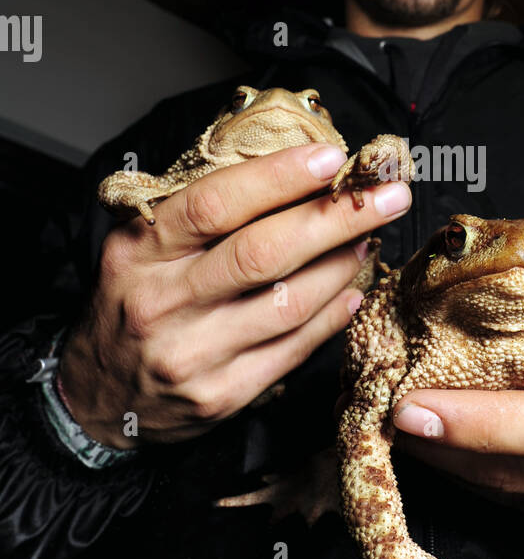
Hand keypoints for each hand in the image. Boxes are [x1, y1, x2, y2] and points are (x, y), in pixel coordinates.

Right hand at [59, 145, 411, 448]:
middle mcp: (162, 302)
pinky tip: (353, 290)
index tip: (331, 159)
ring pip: (288, 302)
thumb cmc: (134, 305)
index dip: (278, 177)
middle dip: (336, 219)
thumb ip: (198, 213)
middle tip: (388, 196)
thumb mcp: (141, 249)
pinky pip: (294, 348)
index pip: (215, 203)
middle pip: (263, 252)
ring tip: (370, 239)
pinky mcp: (221, 395)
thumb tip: (287, 169)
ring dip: (343, 266)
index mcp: (140, 251)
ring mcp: (192, 354)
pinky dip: (332, 315)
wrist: (99, 399)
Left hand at [391, 239, 523, 552]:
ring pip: (511, 489)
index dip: (482, 418)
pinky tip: (439, 444)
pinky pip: (521, 499)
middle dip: (447, 443)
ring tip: (397, 418)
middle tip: (391, 411)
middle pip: (522, 465)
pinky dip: (477, 474)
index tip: (421, 399)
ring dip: (450, 460)